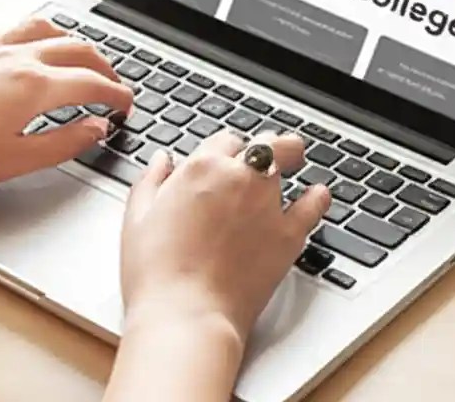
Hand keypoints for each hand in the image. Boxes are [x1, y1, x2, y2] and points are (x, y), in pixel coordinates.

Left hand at [0, 17, 133, 189]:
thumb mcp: (13, 161)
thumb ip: (63, 143)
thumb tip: (93, 129)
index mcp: (34, 86)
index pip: (93, 84)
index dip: (117, 95)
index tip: (125, 106)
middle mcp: (16, 58)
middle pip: (78, 50)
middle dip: (104, 66)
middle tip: (113, 85)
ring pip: (48, 29)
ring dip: (74, 42)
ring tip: (81, 58)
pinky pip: (15, 28)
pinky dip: (39, 34)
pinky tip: (32, 47)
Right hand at [119, 130, 330, 346]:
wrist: (186, 315)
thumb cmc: (157, 274)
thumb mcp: (137, 218)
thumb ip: (151, 181)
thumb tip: (162, 160)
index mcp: (201, 168)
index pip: (224, 139)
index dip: (226, 149)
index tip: (225, 160)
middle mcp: (239, 178)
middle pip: (263, 143)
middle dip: (264, 146)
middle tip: (263, 155)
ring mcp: (267, 204)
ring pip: (287, 164)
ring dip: (285, 165)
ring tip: (289, 167)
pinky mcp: (288, 235)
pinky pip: (314, 204)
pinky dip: (317, 197)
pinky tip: (317, 194)